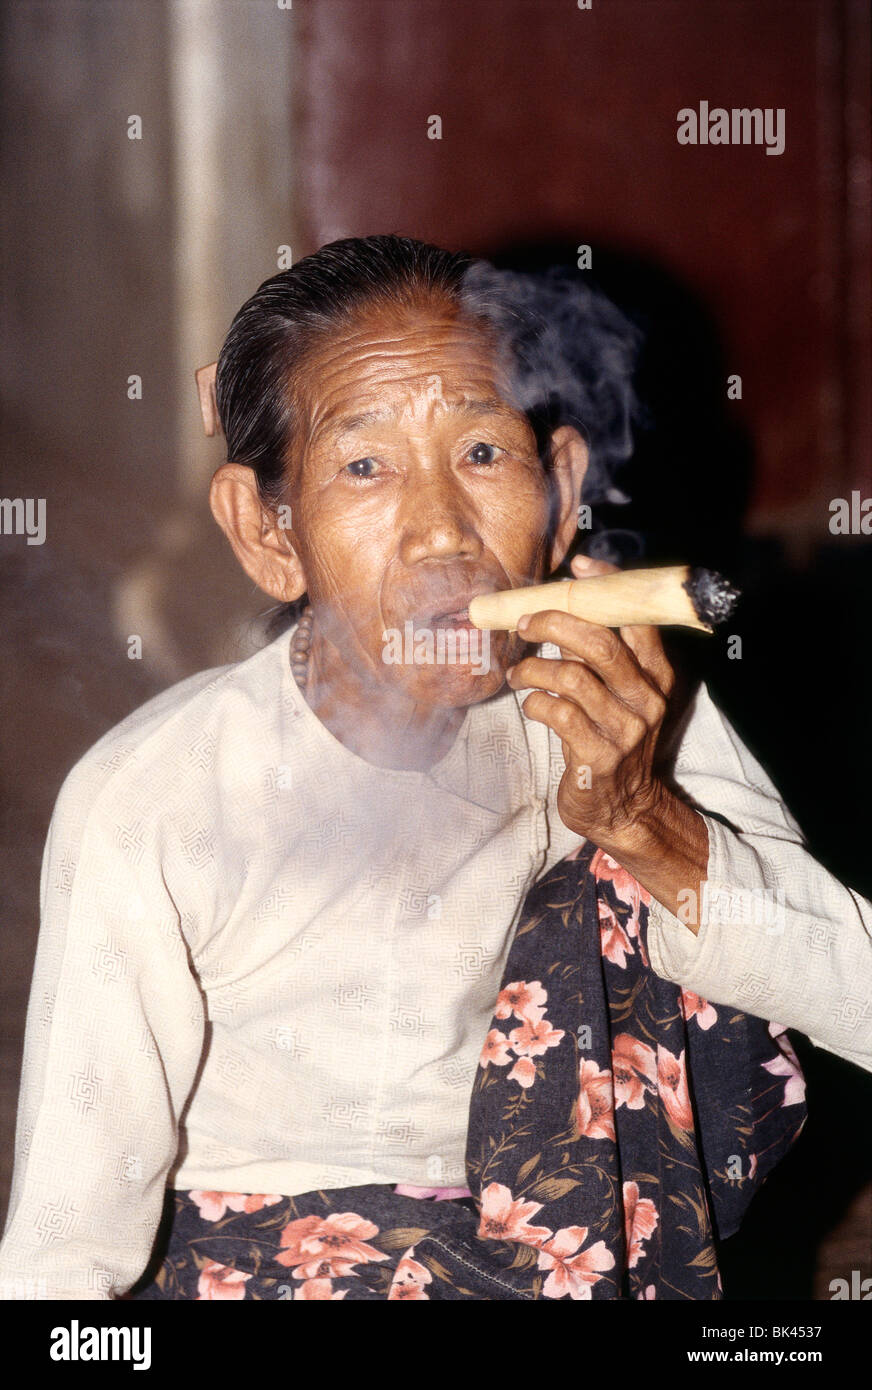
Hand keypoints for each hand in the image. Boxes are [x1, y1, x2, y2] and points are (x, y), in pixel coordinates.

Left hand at [505, 554, 675, 855]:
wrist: (625, 809)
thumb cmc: (614, 740)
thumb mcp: (623, 695)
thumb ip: (603, 655)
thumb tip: (564, 606)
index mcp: (657, 676)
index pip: (637, 619)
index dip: (609, 588)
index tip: (579, 568)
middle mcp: (646, 699)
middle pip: (599, 643)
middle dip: (555, 622)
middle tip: (525, 622)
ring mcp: (624, 730)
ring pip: (571, 677)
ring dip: (533, 668)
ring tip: (517, 673)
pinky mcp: (598, 757)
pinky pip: (556, 714)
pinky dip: (534, 702)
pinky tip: (530, 704)